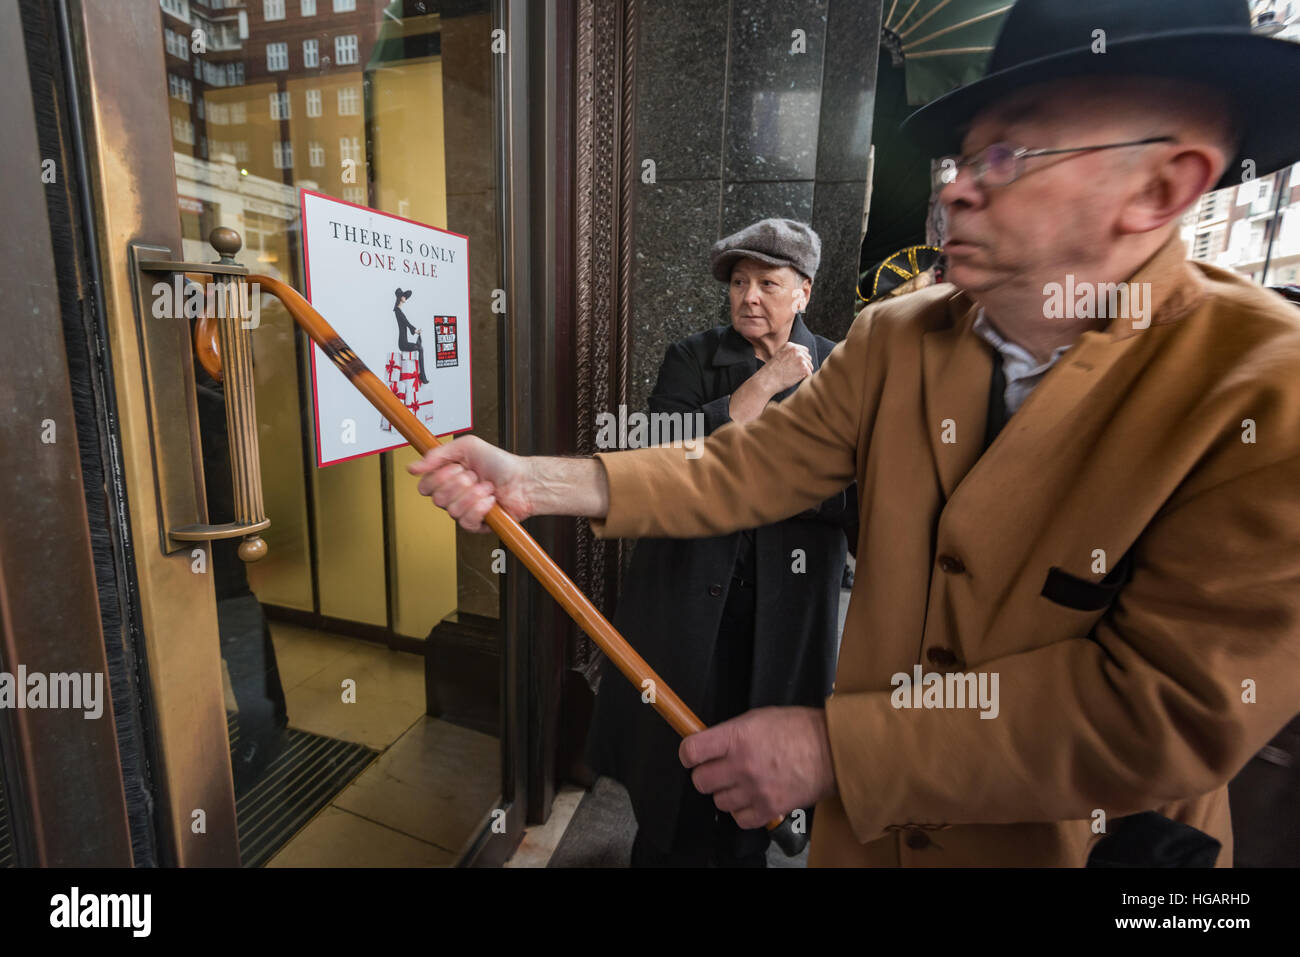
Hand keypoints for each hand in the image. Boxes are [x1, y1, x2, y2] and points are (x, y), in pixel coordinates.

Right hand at [408, 435, 533, 531]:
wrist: (523, 479)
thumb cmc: (499, 463)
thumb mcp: (466, 447)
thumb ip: (437, 454)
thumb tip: (412, 468)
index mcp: (447, 479)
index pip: (425, 486)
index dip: (439, 477)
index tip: (457, 467)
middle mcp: (453, 496)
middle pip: (437, 498)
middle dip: (460, 483)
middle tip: (475, 476)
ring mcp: (463, 511)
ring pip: (452, 510)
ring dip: (474, 494)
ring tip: (487, 487)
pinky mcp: (476, 525)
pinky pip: (467, 521)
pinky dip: (481, 507)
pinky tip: (491, 500)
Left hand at [680, 706, 836, 829]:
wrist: (831, 750)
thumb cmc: (798, 729)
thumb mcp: (758, 717)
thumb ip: (731, 733)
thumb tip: (709, 744)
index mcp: (736, 737)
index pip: (691, 751)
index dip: (688, 754)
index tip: (692, 755)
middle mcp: (741, 765)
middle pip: (700, 781)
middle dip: (705, 775)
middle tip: (717, 769)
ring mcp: (754, 789)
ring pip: (718, 802)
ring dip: (726, 793)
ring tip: (740, 783)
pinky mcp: (769, 809)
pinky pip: (739, 819)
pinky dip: (742, 811)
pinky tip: (751, 798)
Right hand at [759, 342, 812, 392]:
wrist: (767, 380)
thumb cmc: (771, 371)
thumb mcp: (779, 356)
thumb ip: (789, 353)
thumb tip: (803, 356)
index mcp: (790, 345)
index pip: (804, 351)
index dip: (800, 360)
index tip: (793, 366)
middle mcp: (796, 350)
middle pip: (808, 358)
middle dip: (803, 366)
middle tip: (792, 372)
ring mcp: (801, 358)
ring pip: (810, 366)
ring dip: (804, 373)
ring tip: (792, 375)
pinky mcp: (804, 367)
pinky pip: (809, 374)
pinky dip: (804, 379)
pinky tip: (794, 379)